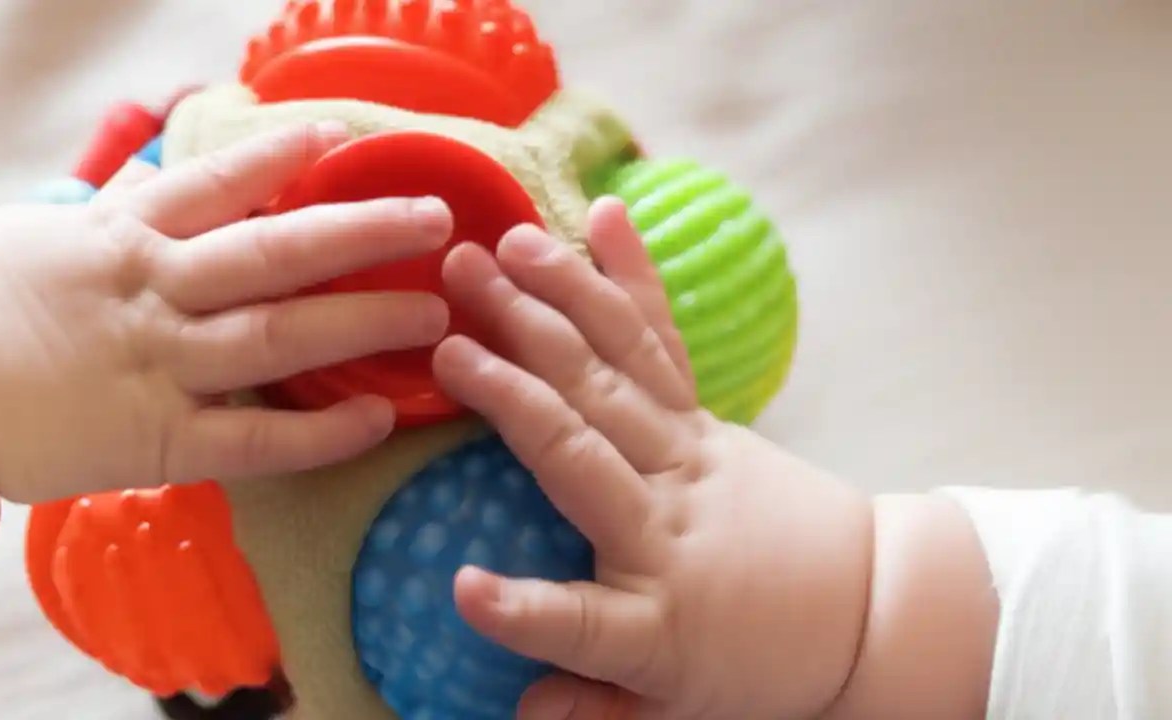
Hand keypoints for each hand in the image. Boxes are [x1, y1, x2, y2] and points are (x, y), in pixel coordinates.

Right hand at [0, 124, 452, 503]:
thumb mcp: (39, 230)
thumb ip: (117, 205)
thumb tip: (164, 167)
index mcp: (122, 237)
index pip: (217, 185)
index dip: (284, 156)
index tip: (343, 135)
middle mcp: (151, 294)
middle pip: (271, 254)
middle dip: (359, 233)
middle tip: (434, 221)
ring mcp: (158, 368)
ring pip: (275, 338)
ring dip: (360, 322)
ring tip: (432, 312)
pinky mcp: (157, 441)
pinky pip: (250, 442)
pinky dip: (315, 434)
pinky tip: (375, 420)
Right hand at [434, 199, 874, 718]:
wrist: (864, 609)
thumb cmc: (758, 664)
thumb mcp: (677, 712)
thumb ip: (597, 709)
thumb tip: (521, 713)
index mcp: (659, 614)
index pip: (583, 622)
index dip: (525, 610)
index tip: (465, 588)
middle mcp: (670, 521)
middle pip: (581, 445)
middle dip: (511, 373)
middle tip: (450, 303)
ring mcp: (692, 454)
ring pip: (617, 372)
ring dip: (558, 302)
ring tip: (504, 246)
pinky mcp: (706, 418)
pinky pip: (663, 342)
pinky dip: (633, 278)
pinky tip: (604, 217)